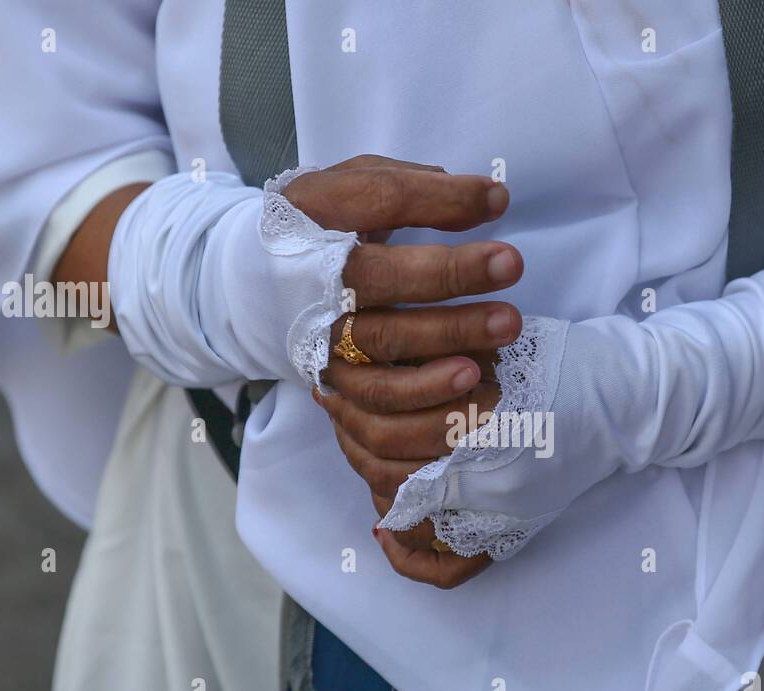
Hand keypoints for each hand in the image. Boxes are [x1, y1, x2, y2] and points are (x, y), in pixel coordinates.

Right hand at [291, 155, 521, 586]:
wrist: (253, 283)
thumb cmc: (326, 228)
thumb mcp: (359, 188)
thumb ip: (419, 189)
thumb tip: (492, 200)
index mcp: (316, 228)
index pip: (375, 207)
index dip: (436, 206)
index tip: (499, 207)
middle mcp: (313, 300)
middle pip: (380, 314)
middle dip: (450, 314)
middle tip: (510, 315)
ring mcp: (322, 356)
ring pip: (377, 383)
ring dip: (437, 380)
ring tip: (488, 368)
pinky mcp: (334, 398)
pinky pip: (375, 430)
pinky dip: (424, 428)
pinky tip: (470, 408)